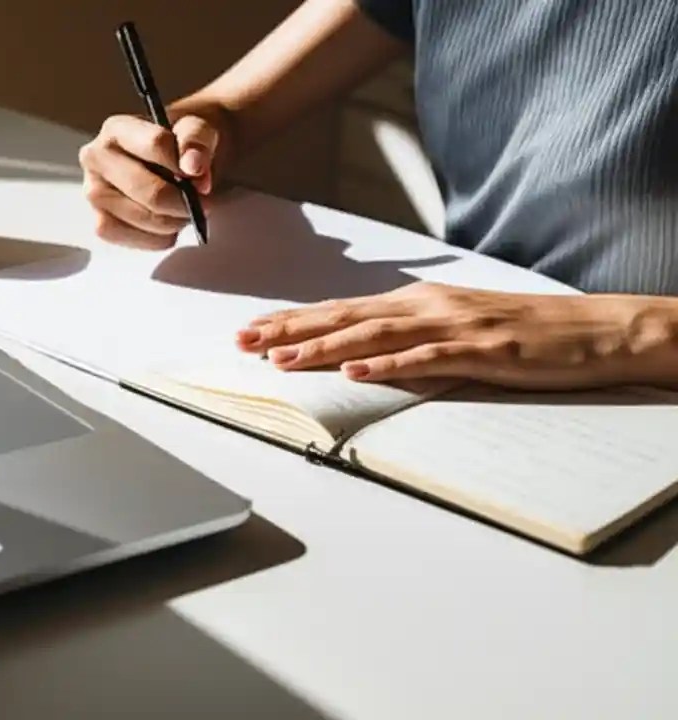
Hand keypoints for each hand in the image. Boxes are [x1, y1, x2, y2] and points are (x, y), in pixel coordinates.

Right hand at [78, 110, 225, 249]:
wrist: (174, 165)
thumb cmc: (181, 146)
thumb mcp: (198, 129)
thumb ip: (197, 139)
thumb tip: (193, 166)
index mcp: (117, 129)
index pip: (155, 144)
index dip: (186, 164)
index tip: (202, 175)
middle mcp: (97, 158)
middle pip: (147, 189)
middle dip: (182, 202)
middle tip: (202, 203)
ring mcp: (94, 193)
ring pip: (140, 217)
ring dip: (172, 222)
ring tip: (185, 213)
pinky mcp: (100, 222)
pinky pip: (131, 238)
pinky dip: (157, 239)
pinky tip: (168, 227)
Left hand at [236, 282, 677, 389]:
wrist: (593, 331)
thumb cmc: (522, 332)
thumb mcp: (455, 328)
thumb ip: (407, 336)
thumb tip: (357, 353)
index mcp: (418, 302)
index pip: (341, 310)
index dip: (293, 320)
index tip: (251, 330)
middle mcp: (427, 307)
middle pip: (345, 317)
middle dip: (291, 330)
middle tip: (244, 341)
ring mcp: (455, 327)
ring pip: (376, 336)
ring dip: (327, 348)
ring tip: (284, 361)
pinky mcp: (483, 351)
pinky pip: (429, 359)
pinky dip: (390, 365)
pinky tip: (359, 373)